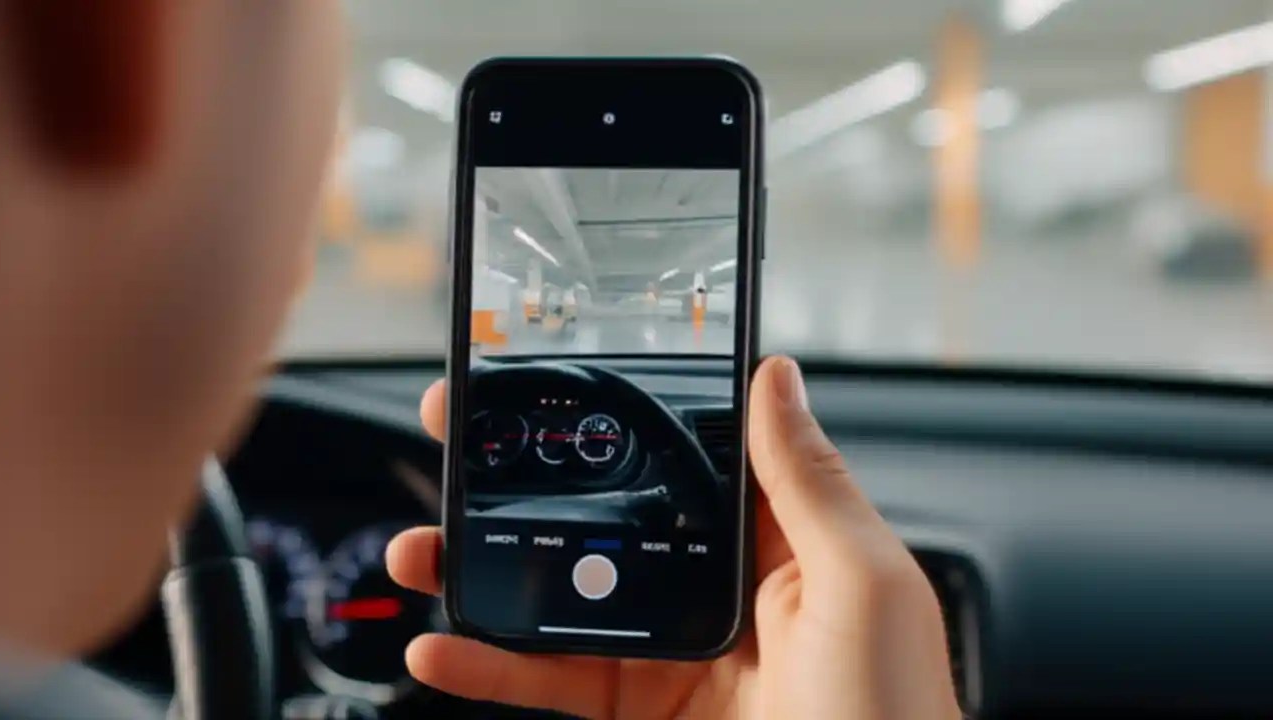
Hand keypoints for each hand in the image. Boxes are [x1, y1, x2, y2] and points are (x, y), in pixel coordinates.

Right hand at [387, 356, 961, 719]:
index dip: (618, 417)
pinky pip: (554, 682)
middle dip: (526, 485)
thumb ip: (810, 483)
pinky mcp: (643, 711)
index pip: (686, 456)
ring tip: (423, 551)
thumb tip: (775, 379)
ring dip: (485, 574)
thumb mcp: (862, 583)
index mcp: (780, 541)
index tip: (553, 382)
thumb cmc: (897, 714)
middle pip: (606, 520)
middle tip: (457, 444)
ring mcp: (676, 654)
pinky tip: (444, 649)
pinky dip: (492, 668)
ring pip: (563, 598)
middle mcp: (721, 588)